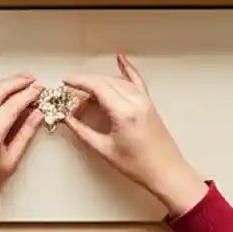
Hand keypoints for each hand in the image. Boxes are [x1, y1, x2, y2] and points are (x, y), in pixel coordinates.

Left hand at [0, 73, 43, 214]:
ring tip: (19, 83)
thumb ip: (25, 133)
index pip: (13, 105)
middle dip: (17, 82)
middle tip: (31, 79)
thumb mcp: (11, 161)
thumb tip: (37, 114)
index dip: (29, 94)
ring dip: (4, 85)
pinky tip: (2, 95)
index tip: (40, 89)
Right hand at [64, 54, 207, 216]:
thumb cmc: (137, 165)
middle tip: (70, 91)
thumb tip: (67, 119)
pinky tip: (120, 59)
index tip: (65, 82)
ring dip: (100, 82)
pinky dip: (127, 70)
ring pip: (118, 81)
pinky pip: (136, 82)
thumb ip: (83, 131)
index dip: (79, 82)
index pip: (97, 87)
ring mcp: (144, 101)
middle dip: (86, 83)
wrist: (166, 172)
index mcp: (123, 112)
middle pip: (106, 82)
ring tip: (85, 90)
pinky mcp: (149, 104)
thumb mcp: (104, 150)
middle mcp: (135, 101)